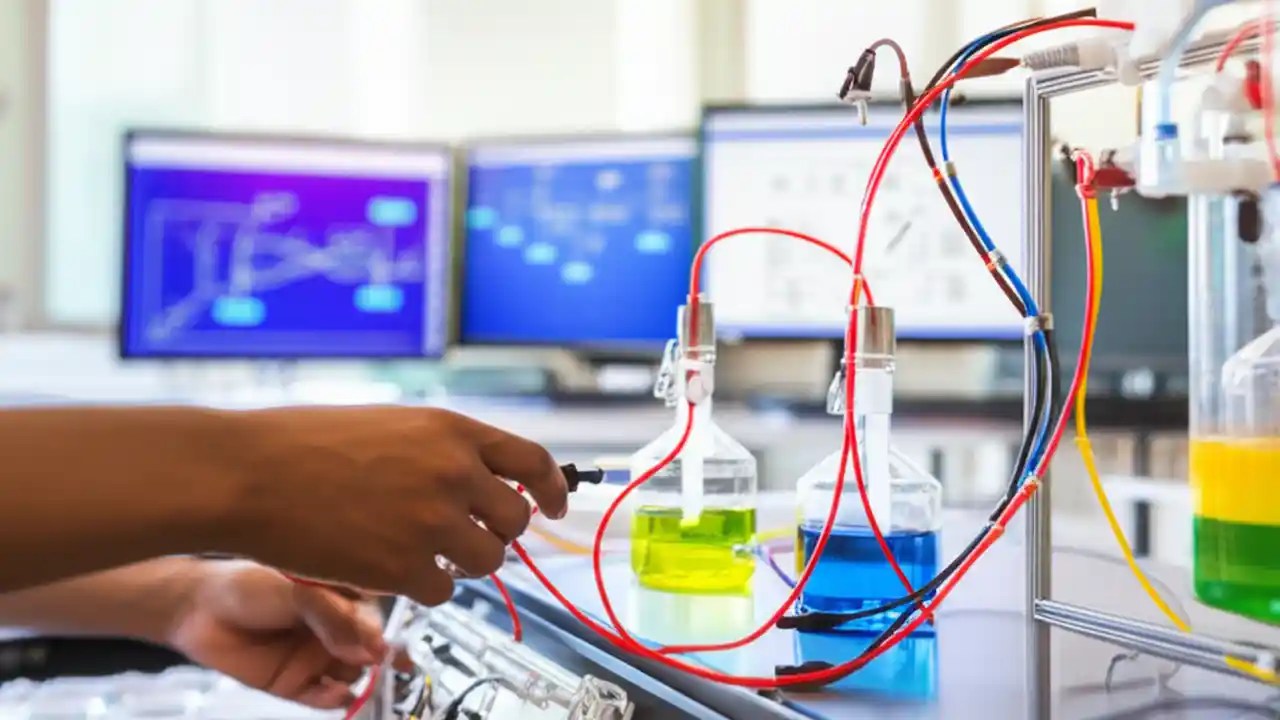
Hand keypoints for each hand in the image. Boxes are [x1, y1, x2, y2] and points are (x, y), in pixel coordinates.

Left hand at [168, 561, 385, 709]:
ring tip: (352, 676)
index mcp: (340, 599)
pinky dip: (335, 699)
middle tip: (375, 663)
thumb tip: (368, 649)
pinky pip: (324, 698)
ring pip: (352, 674)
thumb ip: (333, 616)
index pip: (372, 615)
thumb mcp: (298, 590)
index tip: (382, 642)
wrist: (199, 610)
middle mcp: (335, 629)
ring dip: (359, 678)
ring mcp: (316, 659)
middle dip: (376, 657)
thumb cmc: (252, 587)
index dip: (378, 629)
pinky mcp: (296, 685)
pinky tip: (337, 694)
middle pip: (369, 648)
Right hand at [225, 406, 567, 605]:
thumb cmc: (304, 443)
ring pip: (488, 561)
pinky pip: (444, 590)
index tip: (554, 506)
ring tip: (423, 553)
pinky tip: (392, 569)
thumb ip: (442, 449)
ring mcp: (432, 523)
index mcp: (452, 431)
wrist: (249, 473)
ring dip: (464, 564)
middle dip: (497, 533)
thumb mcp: (392, 423)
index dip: (552, 488)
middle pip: (515, 521)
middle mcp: (454, 474)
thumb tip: (482, 477)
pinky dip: (425, 587)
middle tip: (467, 537)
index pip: (533, 461)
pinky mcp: (404, 568)